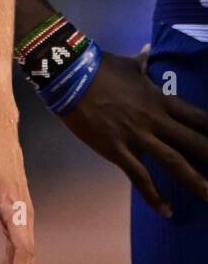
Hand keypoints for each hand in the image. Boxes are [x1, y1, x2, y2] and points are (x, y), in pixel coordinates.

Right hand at [60, 49, 207, 214]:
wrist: (69, 74)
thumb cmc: (99, 67)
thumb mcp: (126, 64)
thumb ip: (142, 63)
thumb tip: (148, 52)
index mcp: (160, 98)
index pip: (198, 117)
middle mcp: (155, 119)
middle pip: (194, 142)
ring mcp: (137, 136)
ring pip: (174, 163)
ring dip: (196, 181)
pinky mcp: (117, 149)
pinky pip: (139, 177)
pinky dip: (154, 196)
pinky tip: (166, 211)